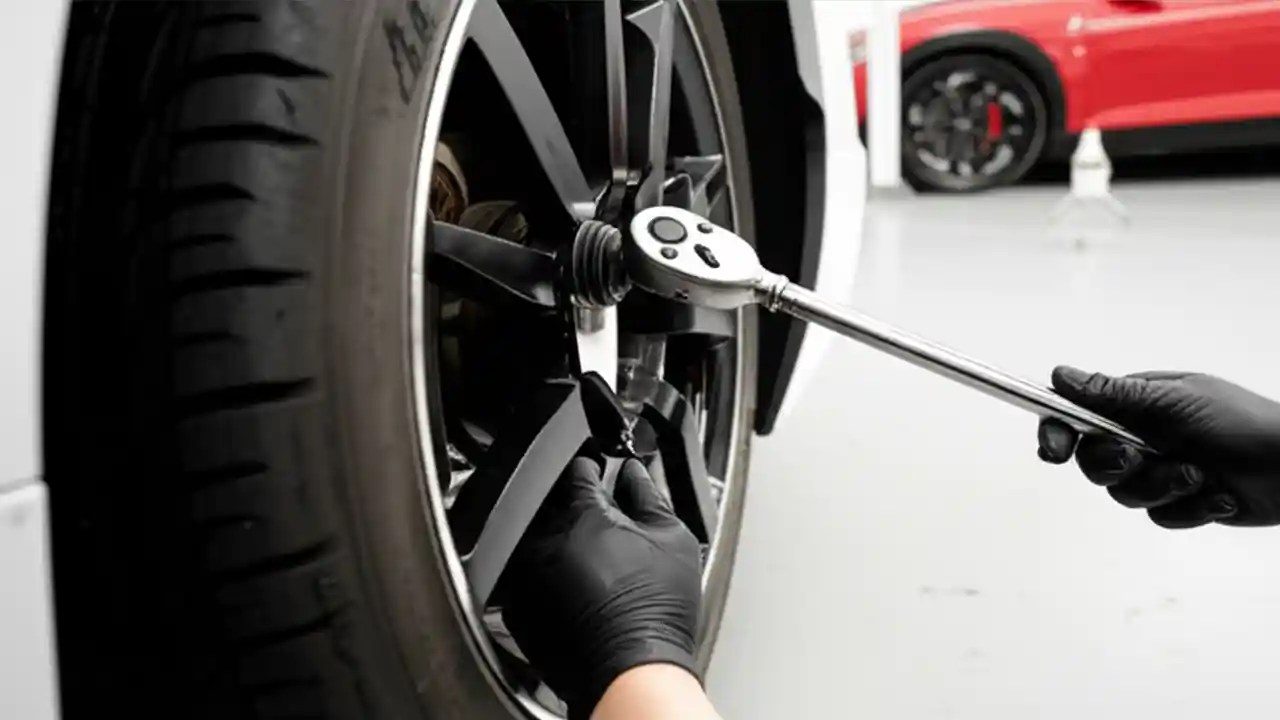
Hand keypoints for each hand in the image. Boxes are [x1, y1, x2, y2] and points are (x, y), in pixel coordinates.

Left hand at [502, 456, 701, 717]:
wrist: (629, 670)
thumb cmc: (655, 610)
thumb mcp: (672, 540)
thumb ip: (649, 496)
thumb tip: (636, 472)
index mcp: (583, 513)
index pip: (579, 470)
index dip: (593, 469)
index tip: (600, 475)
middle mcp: (545, 537)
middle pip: (553, 503)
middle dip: (575, 508)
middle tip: (602, 526)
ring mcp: (526, 571)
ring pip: (537, 538)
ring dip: (557, 541)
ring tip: (590, 564)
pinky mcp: (517, 605)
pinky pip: (526, 575)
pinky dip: (544, 576)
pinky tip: (574, 591)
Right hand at [1037, 365, 1279, 528]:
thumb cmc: (1244, 423)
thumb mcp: (1176, 400)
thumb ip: (1115, 394)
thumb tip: (1060, 376)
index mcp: (1136, 406)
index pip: (1078, 416)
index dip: (1057, 433)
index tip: (1054, 448)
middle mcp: (1142, 437)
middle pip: (1093, 462)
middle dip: (1115, 465)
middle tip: (1137, 457)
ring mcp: (1160, 470)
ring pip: (1125, 494)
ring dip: (1163, 487)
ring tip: (1200, 476)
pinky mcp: (1180, 501)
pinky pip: (1161, 516)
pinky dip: (1190, 508)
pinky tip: (1219, 495)